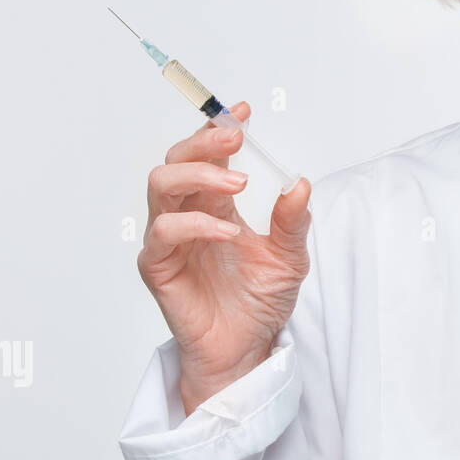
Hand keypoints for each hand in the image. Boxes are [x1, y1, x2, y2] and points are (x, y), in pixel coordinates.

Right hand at [137, 101, 311, 415]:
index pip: (206, 155)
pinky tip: (228, 232)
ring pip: (161, 185)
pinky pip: (164, 232)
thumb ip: (292, 221)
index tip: (242, 112)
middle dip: (203, 143)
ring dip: (198, 175)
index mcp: (215, 204)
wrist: (247, 348)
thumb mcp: (290, 257)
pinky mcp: (159, 266)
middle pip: (176, 160)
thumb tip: (300, 184)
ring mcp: (169, 239)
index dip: (218, 129)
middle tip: (235, 141)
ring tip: (236, 184)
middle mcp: (187, 214)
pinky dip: (196, 224)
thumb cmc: (260, 301)